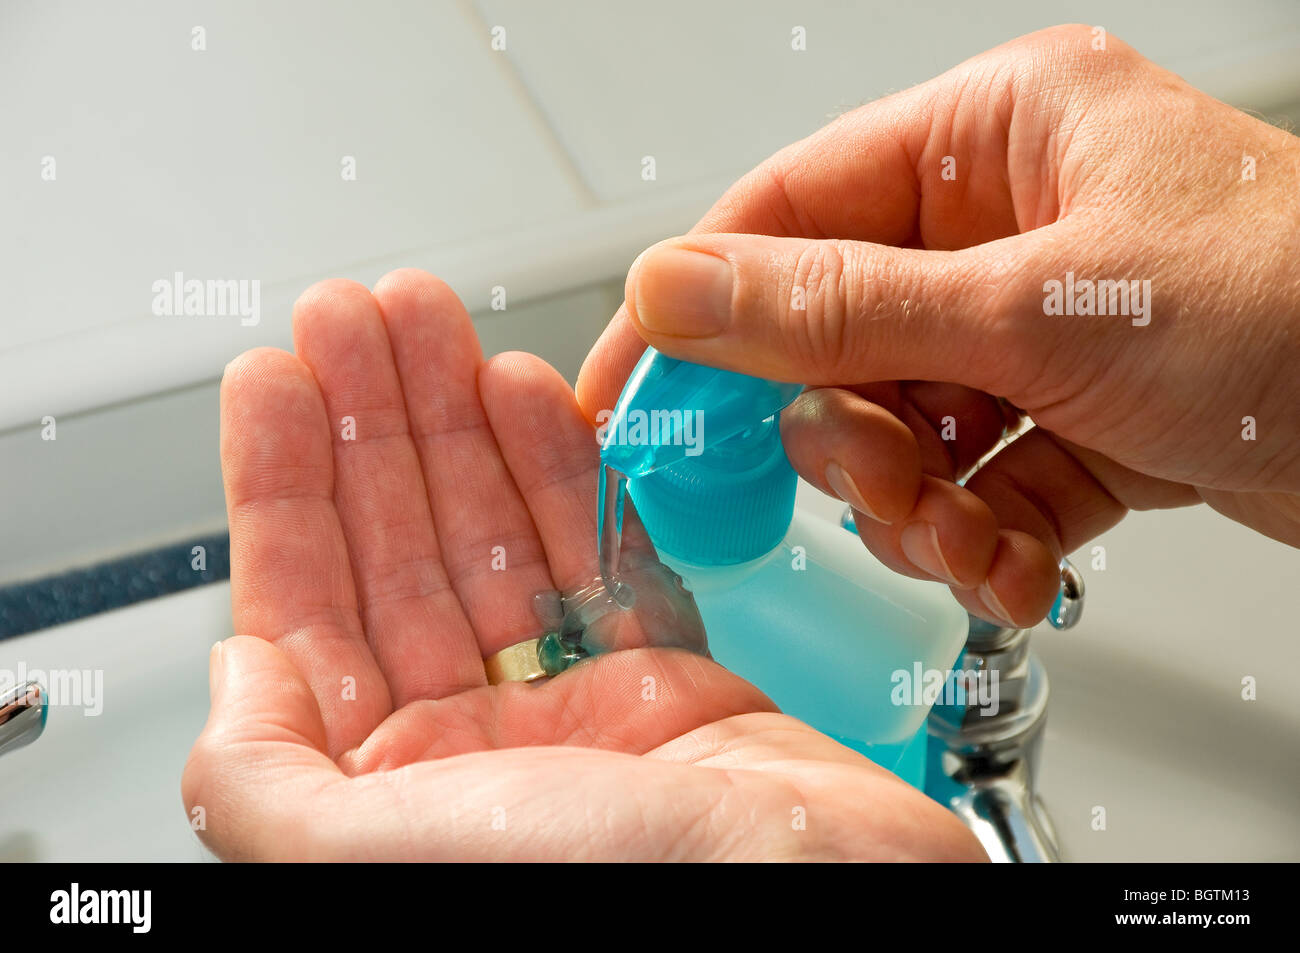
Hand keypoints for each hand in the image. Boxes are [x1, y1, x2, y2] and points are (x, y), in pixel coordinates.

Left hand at [183, 270, 981, 860]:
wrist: (820, 912)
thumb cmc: (612, 906)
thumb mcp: (373, 857)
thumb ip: (262, 779)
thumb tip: (237, 672)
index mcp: (389, 797)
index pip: (309, 611)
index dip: (285, 484)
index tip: (276, 378)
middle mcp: (475, 754)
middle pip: (402, 553)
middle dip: (375, 423)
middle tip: (357, 316)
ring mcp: (572, 714)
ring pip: (498, 536)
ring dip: (461, 422)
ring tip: (431, 324)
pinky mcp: (667, 684)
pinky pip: (600, 552)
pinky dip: (561, 469)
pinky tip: (526, 394)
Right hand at [578, 24, 1299, 629]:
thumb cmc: (1298, 305)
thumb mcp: (1036, 305)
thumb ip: (838, 306)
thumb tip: (683, 288)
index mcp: (997, 137)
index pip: (791, 210)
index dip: (702, 300)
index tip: (639, 379)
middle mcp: (1011, 227)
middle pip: (840, 336)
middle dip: (849, 430)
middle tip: (871, 472)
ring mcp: (1040, 328)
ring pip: (902, 426)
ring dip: (916, 501)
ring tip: (963, 528)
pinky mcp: (1074, 417)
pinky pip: (973, 481)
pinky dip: (979, 534)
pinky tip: (1011, 557)